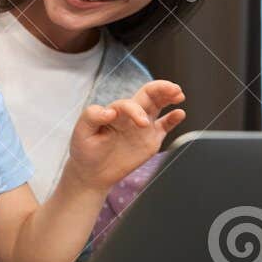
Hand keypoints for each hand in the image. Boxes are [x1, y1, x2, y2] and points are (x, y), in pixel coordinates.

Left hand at [65, 79, 184, 193]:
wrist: (92, 172)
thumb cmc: (85, 150)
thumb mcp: (81, 133)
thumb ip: (91, 117)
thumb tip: (109, 111)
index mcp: (115, 112)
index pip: (129, 104)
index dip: (136, 110)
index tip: (142, 122)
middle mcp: (130, 116)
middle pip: (148, 95)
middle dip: (161, 89)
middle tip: (173, 89)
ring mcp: (142, 127)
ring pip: (158, 106)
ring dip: (169, 97)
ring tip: (179, 93)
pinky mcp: (151, 139)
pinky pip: (165, 126)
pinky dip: (173, 119)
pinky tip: (180, 113)